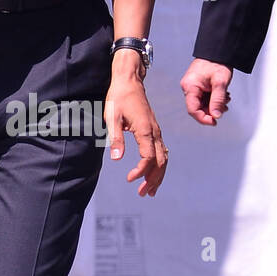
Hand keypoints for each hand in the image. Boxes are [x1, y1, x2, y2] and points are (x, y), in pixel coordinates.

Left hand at [105, 55, 167, 196]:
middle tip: (143, 193)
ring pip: (164, 158)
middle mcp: (154, 132)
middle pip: (161, 162)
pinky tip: (153, 174)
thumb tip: (116, 159)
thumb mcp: (112, 117)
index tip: (130, 179)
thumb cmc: (119, 98)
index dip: (141, 171)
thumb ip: (115, 138)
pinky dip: (159, 165)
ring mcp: (156, 131)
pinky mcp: (154, 130)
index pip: (148, 158)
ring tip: (149, 190)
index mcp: (145, 130)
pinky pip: (162, 151)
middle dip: (153, 179)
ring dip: (158, 175)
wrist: (129, 81)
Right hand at [180, 58, 232, 124]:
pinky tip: (223, 96)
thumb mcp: (220, 82)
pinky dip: (214, 99)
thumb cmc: (217, 62)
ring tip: (225, 99)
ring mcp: (193, 86)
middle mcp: (189, 87)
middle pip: (198, 107)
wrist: (218, 50)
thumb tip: (216, 115)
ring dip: (214, 104)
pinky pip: (204, 97)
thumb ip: (218, 100)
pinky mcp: (198, 85)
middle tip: (223, 108)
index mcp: (190, 86)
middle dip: (211, 110)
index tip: (214, 121)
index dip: (203, 118)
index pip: (193, 109)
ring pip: (202, 103)